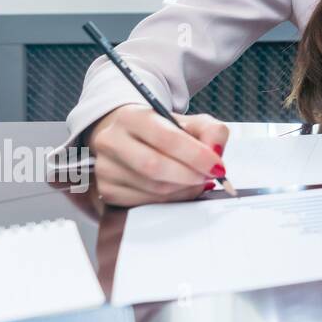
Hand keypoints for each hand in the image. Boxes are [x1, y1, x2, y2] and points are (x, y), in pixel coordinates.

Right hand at [88, 105, 229, 205]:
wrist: (133, 140)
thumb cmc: (165, 132)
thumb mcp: (192, 123)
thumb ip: (212, 132)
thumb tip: (215, 153)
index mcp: (132, 117)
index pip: (166, 138)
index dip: (196, 155)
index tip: (217, 166)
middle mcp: (111, 141)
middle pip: (155, 166)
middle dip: (190, 176)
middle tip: (209, 177)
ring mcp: (104, 168)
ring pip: (152, 188)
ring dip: (183, 189)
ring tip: (197, 181)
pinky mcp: (105, 191)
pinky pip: (144, 204)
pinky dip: (170, 200)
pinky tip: (180, 190)